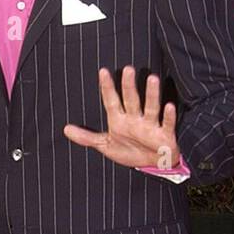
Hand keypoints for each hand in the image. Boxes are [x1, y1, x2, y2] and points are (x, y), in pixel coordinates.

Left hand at [64, 66, 178, 170]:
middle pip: (131, 100)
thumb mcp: (105, 145)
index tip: (102, 71)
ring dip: (151, 94)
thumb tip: (65, 129)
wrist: (152, 164)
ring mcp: (151, 125)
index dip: (107, 88)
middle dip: (129, 86)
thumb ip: (86, 137)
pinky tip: (169, 106)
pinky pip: (166, 124)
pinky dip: (168, 117)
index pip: (111, 101)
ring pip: (151, 107)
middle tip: (128, 69)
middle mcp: (135, 119)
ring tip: (152, 79)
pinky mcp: (165, 135)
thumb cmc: (130, 151)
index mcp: (120, 120)